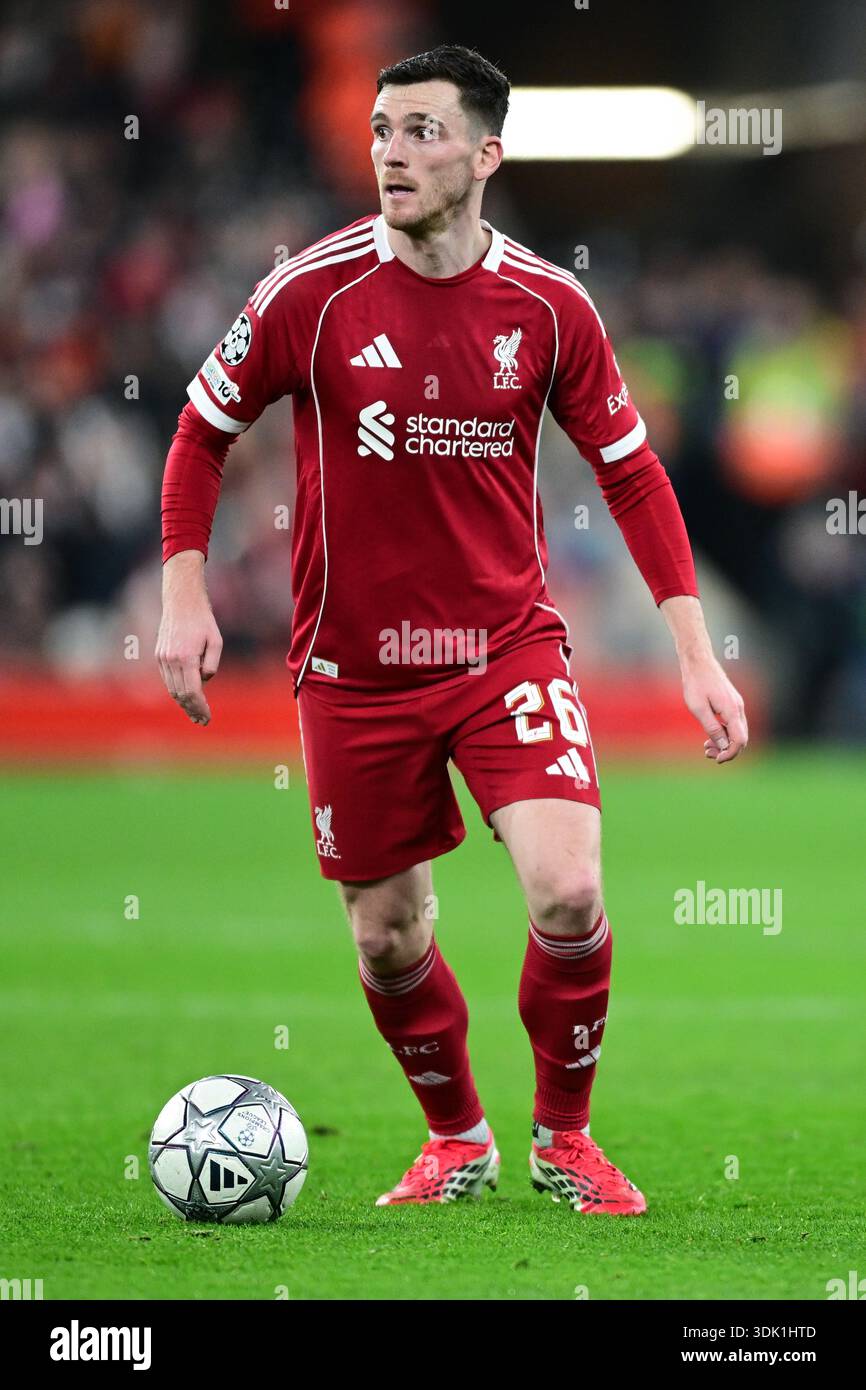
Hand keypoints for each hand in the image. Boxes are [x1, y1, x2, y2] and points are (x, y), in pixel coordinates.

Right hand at [155, 551, 222, 724]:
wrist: (181, 601)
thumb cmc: (203, 620)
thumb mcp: (216, 641)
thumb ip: (212, 664)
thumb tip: (203, 680)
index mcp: (186, 657)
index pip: (193, 691)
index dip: (200, 707)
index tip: (207, 717)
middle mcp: (171, 660)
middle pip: (181, 694)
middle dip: (192, 710)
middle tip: (202, 721)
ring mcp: (162, 658)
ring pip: (172, 689)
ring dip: (183, 704)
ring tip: (194, 714)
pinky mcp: (159, 655)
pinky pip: (167, 679)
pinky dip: (176, 691)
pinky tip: (186, 698)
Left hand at [681, 653, 748, 763]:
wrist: (699, 662)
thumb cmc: (696, 683)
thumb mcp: (699, 709)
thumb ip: (712, 728)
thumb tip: (723, 746)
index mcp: (732, 711)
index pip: (740, 740)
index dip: (730, 753)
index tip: (716, 759)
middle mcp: (738, 709)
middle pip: (741, 738)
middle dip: (727, 750)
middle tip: (708, 753)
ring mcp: (736, 705)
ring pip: (737, 732)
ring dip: (725, 742)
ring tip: (706, 746)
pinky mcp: (732, 703)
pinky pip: (733, 724)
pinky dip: (724, 733)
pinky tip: (710, 736)